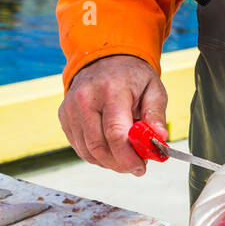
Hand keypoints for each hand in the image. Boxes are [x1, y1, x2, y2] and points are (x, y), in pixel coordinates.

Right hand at [58, 55, 167, 174]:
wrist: (104, 59)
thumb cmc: (131, 76)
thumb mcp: (153, 89)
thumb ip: (156, 115)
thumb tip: (159, 139)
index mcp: (111, 90)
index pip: (115, 133)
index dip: (128, 156)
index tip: (141, 166)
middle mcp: (86, 99)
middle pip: (99, 147)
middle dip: (120, 164)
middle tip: (137, 166)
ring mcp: (71, 108)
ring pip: (88, 151)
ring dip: (109, 162)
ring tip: (126, 156)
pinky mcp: (64, 117)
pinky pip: (79, 147)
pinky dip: (96, 155)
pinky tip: (111, 149)